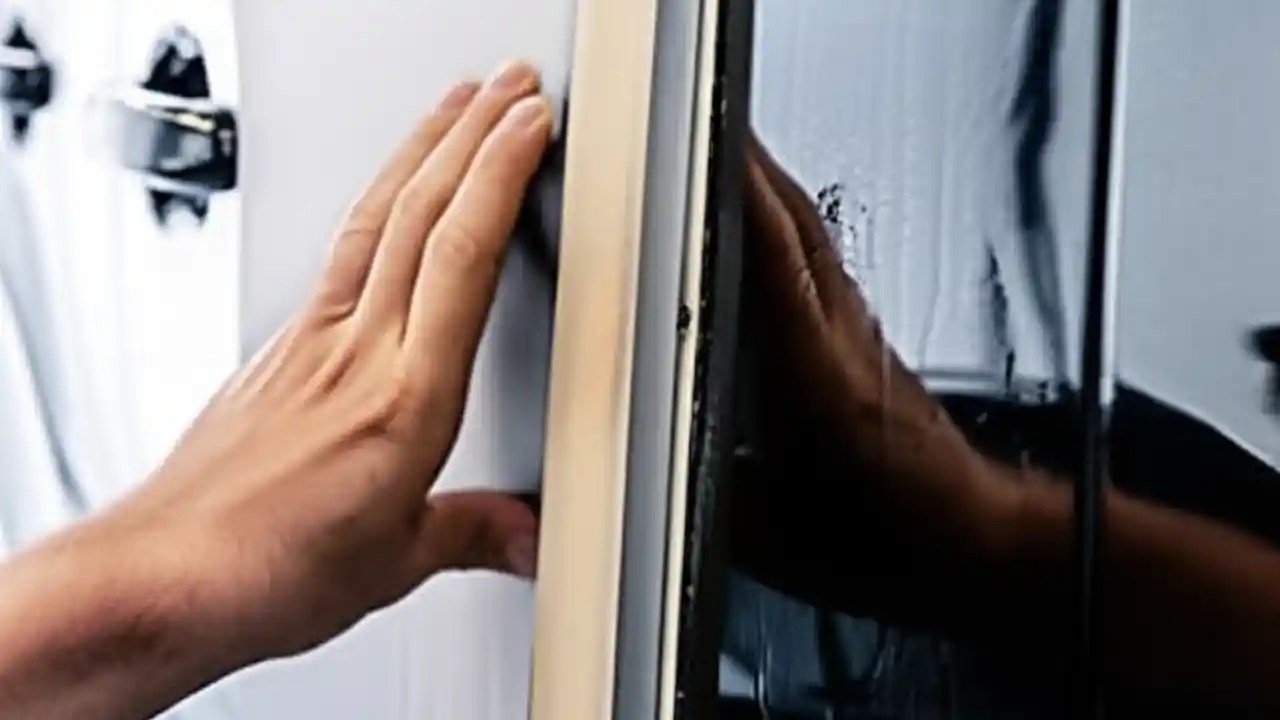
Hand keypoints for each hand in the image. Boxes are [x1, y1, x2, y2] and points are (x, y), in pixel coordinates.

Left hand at [18, 61, 549, 673]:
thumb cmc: (266, 570)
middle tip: (509, 85)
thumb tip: (522, 534)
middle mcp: (356, 353)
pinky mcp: (275, 350)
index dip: (498, 178)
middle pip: (420, 213)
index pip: (462, 257)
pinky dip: (374, 204)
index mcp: (405, 400)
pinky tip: (383, 199)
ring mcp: (308, 342)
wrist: (163, 576)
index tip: (529, 126)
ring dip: (420, 150)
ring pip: (374, 218)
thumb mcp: (396, 561)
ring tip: (454, 107)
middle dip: (471, 134)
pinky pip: (336, 253)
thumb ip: (471, 532)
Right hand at [732, 136, 1021, 621]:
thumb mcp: (772, 535)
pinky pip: (821, 264)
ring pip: (812, 236)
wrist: (975, 544)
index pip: (774, 258)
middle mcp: (845, 340)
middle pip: (796, 222)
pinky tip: (762, 231)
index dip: (737, 195)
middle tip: (700, 127)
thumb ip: (706, 487)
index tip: (701, 148)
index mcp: (822, 380)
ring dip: (768, 187)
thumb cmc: (896, 541)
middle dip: (747, 163)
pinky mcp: (867, 346)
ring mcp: (861, 335)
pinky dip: (785, 227)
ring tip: (723, 161)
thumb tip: (648, 471)